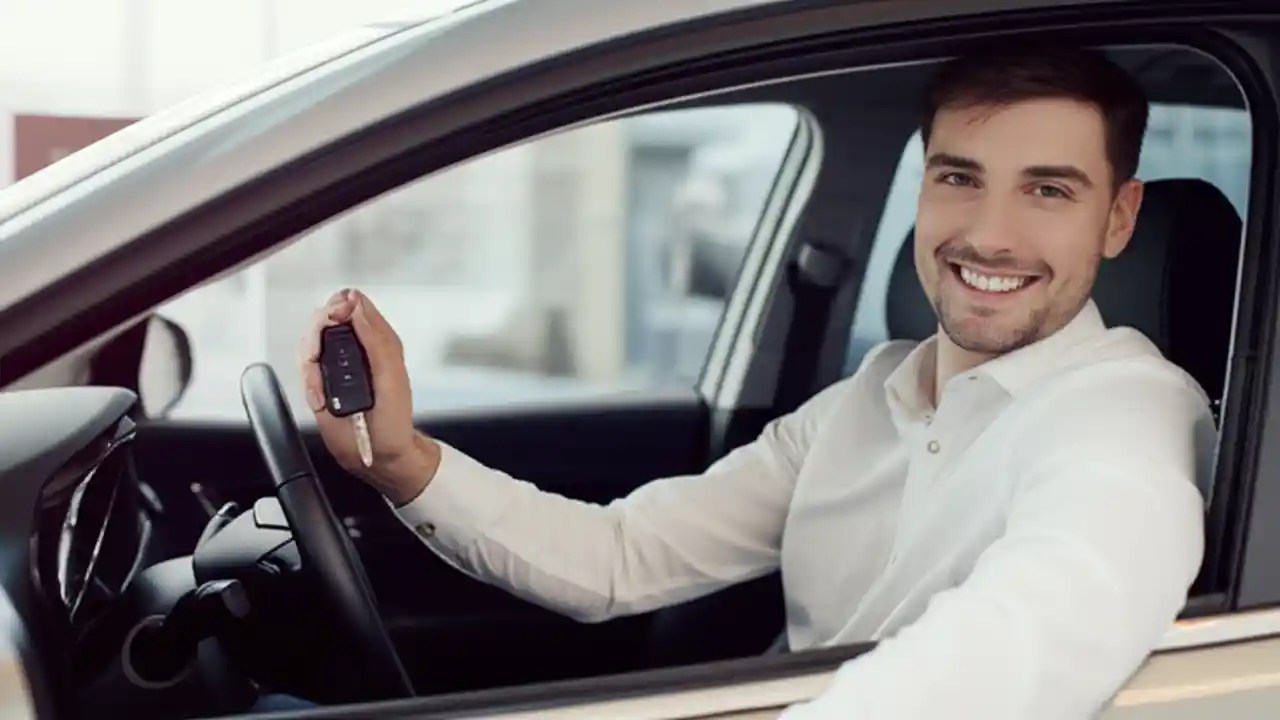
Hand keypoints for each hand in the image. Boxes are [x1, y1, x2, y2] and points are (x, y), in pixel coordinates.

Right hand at [299, 289, 439, 504]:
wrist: (380, 455)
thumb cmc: (393, 420)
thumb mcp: (392, 375)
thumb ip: (376, 338)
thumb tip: (357, 304)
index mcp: (376, 341)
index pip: (351, 305)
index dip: (340, 306)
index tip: (336, 315)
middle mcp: (353, 350)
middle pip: (322, 320)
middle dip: (317, 332)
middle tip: (321, 352)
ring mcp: (334, 366)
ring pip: (308, 343)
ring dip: (310, 361)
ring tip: (324, 388)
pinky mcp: (319, 384)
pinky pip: (303, 370)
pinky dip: (308, 382)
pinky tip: (321, 399)